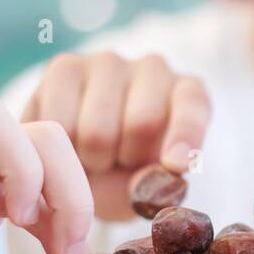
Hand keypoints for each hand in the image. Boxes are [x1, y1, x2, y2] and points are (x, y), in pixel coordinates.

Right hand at [21, 51, 210, 219]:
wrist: (77, 163)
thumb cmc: (127, 175)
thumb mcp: (151, 192)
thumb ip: (155, 188)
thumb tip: (144, 186)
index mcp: (188, 94)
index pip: (193, 107)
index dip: (186, 135)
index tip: (176, 164)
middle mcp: (154, 68)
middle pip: (142, 124)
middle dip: (127, 159)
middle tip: (120, 162)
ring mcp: (109, 62)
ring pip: (97, 130)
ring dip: (92, 158)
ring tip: (95, 154)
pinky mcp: (65, 66)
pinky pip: (60, 123)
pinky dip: (62, 148)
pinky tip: (69, 143)